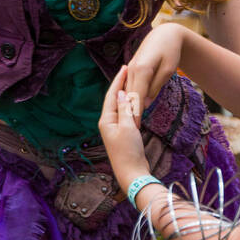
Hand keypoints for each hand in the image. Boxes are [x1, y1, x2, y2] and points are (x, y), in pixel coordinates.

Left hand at [98, 66, 150, 189]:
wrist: (132, 172)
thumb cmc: (128, 151)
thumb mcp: (127, 127)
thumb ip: (124, 109)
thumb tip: (121, 93)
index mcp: (106, 120)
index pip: (111, 95)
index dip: (118, 81)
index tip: (125, 67)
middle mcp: (107, 123)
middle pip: (113, 99)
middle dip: (120, 84)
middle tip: (128, 69)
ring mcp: (114, 129)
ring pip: (119, 106)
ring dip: (125, 93)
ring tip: (131, 80)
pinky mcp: (121, 134)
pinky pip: (124, 114)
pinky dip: (129, 105)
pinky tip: (133, 101)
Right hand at [122, 23, 184, 120]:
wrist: (165, 35)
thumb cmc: (170, 51)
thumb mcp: (168, 70)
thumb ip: (156, 87)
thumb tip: (146, 103)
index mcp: (141, 70)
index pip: (136, 96)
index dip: (135, 112)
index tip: (135, 128)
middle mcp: (132, 70)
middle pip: (129, 96)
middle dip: (130, 113)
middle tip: (131, 132)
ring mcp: (130, 69)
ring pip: (128, 91)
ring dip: (128, 106)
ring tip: (129, 123)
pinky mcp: (131, 69)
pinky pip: (129, 85)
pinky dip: (129, 97)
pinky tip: (129, 108)